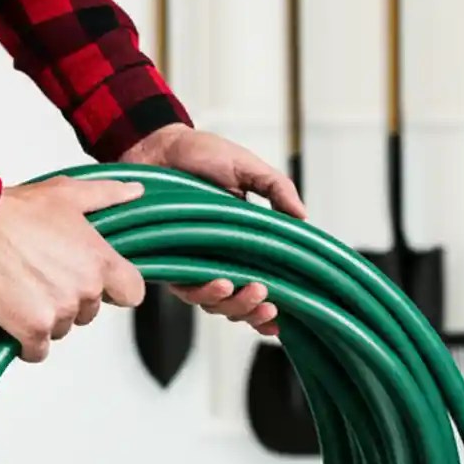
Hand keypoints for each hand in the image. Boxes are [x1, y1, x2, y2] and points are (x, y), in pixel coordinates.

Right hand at [0, 177, 146, 361]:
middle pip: (89, 311)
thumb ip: (108, 194)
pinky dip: (26, 341)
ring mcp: (60, 312)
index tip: (104, 287)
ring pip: (62, 328)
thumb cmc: (19, 211)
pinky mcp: (32, 330)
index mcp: (101, 262)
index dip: (117, 291)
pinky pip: (37, 350)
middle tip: (46, 277)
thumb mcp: (69, 194)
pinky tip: (15, 318)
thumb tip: (135, 190)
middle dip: (71, 299)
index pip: (132, 293)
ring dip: (47, 317)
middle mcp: (86, 290)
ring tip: (26, 289)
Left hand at [120, 124, 304, 336]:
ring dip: (235, 303)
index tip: (283, 320)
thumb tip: (303, 217)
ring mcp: (192, 261)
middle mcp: (217, 258)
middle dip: (254, 311)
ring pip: (212, 303)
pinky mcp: (167, 260)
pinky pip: (184, 288)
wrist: (159, 144)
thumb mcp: (248, 168)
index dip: (268, 310)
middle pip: (236, 304)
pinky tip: (222, 282)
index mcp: (242, 242)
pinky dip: (204, 291)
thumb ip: (277, 189)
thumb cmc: (203, 155)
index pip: (259, 284)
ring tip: (252, 290)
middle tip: (269, 302)